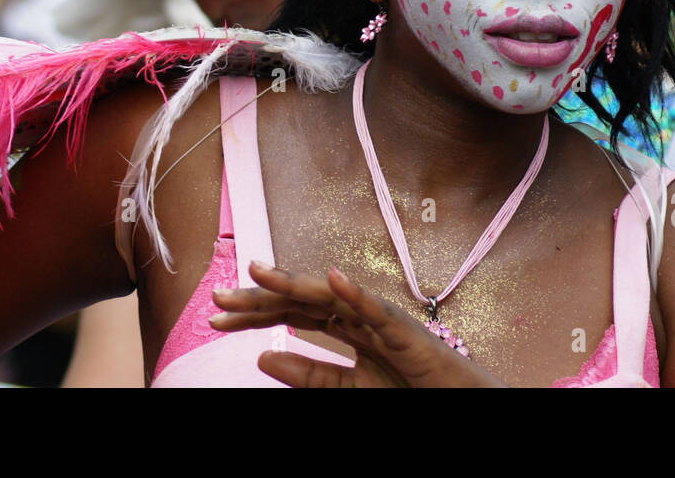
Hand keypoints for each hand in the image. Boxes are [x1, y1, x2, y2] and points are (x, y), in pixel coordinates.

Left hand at [209, 261, 507, 387]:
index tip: (216, 316)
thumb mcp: (349, 388)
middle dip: (260, 296)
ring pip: (332, 296)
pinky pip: (379, 312)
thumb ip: (309, 375)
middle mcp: (359, 316)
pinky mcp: (407, 332)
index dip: (254, 312)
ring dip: (294, 285)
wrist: (459, 401)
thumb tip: (262, 356)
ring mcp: (382, 320)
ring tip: (258, 274)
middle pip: (303, 299)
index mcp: (345, 327)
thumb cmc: (409, 390)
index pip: (292, 314)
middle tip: (217, 297)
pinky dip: (357, 294)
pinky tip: (332, 278)